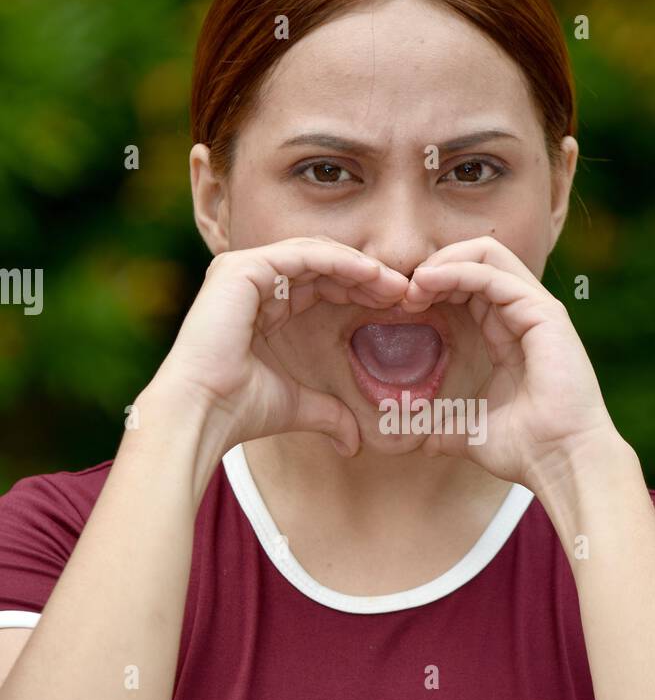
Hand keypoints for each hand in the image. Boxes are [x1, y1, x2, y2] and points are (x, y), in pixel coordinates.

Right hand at [149, 236, 408, 454]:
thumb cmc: (242, 411)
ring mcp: (244, 270)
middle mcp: (252, 281)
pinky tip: (372, 275)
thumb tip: (355, 444)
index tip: (399, 306)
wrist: (204, 414)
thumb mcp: (298, 406)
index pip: (321, 284)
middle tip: (405, 291)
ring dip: (360, 267)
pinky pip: (303, 255)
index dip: (360, 292)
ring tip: (396, 284)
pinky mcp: (242, 269)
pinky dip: (340, 261)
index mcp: (262, 304)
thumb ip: (328, 413)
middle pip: (322, 265)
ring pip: (316, 255)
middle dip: (366, 277)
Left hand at [399, 236, 623, 485]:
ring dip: (442, 263)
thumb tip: (423, 443)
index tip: (402, 308)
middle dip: (434, 267)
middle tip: (403, 294)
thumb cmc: (524, 449)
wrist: (559, 462)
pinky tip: (427, 285)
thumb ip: (447, 428)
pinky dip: (456, 271)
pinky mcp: (543, 312)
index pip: (470, 285)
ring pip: (487, 254)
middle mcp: (524, 314)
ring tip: (413, 286)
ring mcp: (536, 309)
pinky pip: (493, 272)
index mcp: (509, 333)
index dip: (434, 287)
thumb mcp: (471, 432)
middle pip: (477, 258)